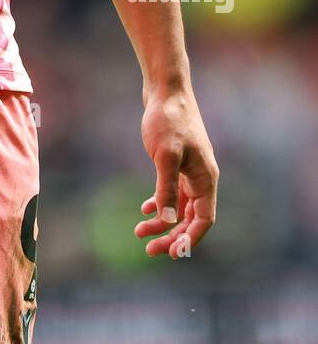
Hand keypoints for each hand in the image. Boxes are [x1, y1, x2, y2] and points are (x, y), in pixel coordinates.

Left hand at [135, 86, 218, 257]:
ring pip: (179, 206)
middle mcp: (201, 177)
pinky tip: (146, 207)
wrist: (165, 90)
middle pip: (190, 218)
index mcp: (205, 179)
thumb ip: (166, 187)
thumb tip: (166, 220)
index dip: (189, 239)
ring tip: (140, 232)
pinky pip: (172, 191)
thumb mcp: (165, 155)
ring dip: (162, 222)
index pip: (203, 220)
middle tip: (148, 248)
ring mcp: (189, 170)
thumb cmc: (168, 119)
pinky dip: (160, 202)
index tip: (170, 253)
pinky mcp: (177, 162)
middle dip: (171, 235)